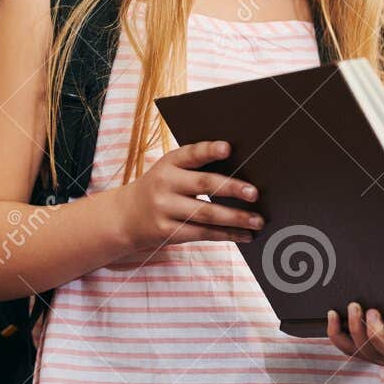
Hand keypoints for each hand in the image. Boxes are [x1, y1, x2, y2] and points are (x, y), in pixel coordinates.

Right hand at [115, 140, 262, 255]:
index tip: (228, 148)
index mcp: (169, 163)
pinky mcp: (168, 231)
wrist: (126, 216)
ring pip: (207, 214)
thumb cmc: (161, 188)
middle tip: (255, 193)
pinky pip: (203, 233)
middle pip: (204, 184)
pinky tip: (244, 234)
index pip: (191, 154)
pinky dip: (227, 235)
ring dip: (236, 218)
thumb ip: (197, 168)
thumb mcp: (170, 171)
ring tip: (257, 220)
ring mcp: (165, 209)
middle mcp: (165, 183)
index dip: (209, 150)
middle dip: (232, 188)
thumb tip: (242, 173)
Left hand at [325, 302, 383, 381]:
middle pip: (367, 349)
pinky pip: (350, 349)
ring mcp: (380, 358)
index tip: (373, 312)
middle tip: (355, 305)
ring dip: (340, 333)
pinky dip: (337, 335)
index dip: (375, 333)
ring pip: (354, 352)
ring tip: (333, 312)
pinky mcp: (372, 352)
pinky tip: (332, 317)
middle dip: (357, 328)